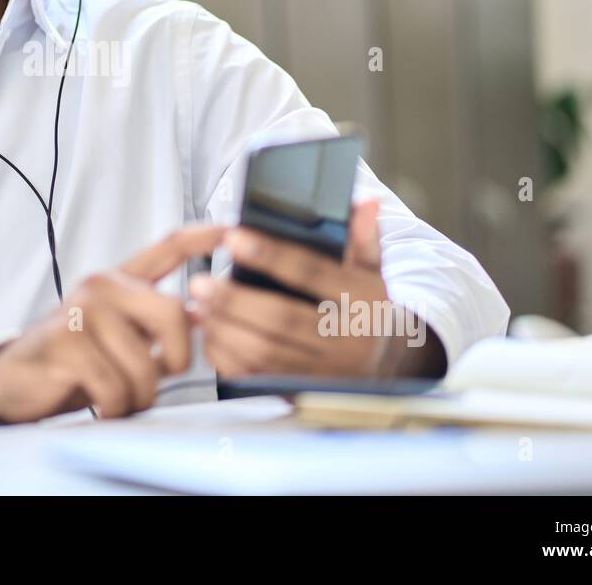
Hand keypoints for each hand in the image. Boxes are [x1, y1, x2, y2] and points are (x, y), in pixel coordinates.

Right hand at [0, 224, 225, 421]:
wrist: (11, 383)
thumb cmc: (67, 364)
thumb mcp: (117, 341)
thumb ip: (155, 329)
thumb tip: (203, 320)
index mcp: (118, 284)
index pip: (166, 248)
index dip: (202, 238)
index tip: (232, 231)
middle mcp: (102, 287)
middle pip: (175, 314)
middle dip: (177, 358)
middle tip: (157, 377)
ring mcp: (82, 310)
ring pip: (145, 364)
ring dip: (138, 397)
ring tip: (118, 399)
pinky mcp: (65, 341)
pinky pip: (115, 386)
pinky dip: (115, 407)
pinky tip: (100, 405)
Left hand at [190, 200, 443, 379]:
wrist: (393, 370)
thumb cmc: (373, 312)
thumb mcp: (375, 274)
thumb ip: (365, 239)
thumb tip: (366, 202)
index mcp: (359, 300)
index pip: (311, 273)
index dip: (271, 255)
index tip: (233, 238)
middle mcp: (341, 337)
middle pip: (282, 318)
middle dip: (235, 301)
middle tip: (199, 283)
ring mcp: (322, 368)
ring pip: (266, 352)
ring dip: (226, 329)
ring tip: (197, 307)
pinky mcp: (303, 390)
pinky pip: (260, 378)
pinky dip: (229, 359)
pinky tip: (209, 337)